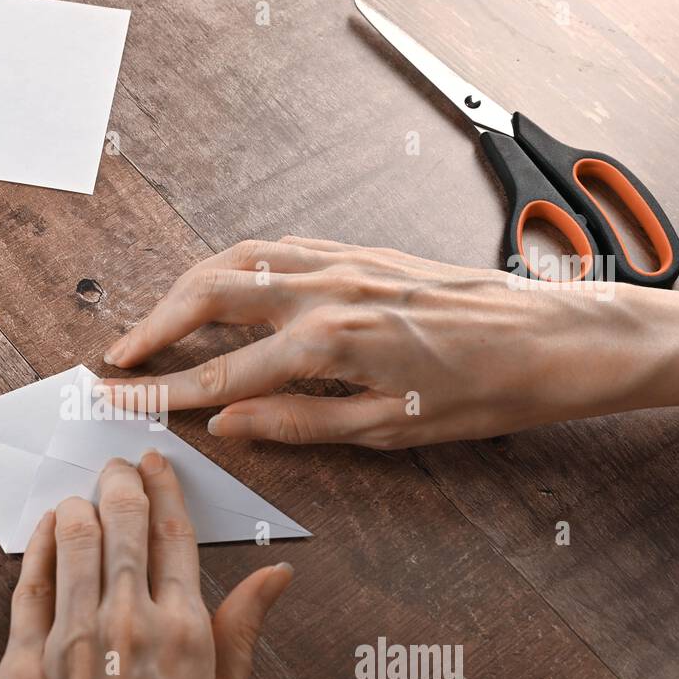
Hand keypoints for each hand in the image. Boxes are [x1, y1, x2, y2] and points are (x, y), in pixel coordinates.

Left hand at [0, 451, 292, 678]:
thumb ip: (243, 635)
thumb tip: (276, 575)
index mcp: (184, 635)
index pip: (173, 535)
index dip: (165, 489)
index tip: (158, 464)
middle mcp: (125, 626)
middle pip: (122, 526)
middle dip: (120, 484)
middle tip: (118, 466)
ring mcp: (67, 644)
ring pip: (73, 544)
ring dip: (80, 507)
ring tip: (84, 494)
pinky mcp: (20, 667)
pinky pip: (27, 588)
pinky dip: (38, 549)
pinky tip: (45, 533)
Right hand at [101, 237, 678, 447]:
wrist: (557, 337)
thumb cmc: (487, 392)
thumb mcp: (390, 430)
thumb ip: (300, 423)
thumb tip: (231, 423)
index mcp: (331, 344)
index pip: (222, 371)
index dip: (164, 390)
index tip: (122, 399)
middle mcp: (327, 290)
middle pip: (210, 295)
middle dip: (155, 326)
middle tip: (121, 360)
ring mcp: (343, 261)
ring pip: (237, 260)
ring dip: (185, 288)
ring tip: (157, 323)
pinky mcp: (361, 250)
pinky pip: (277, 248)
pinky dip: (234, 265)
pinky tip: (223, 285)